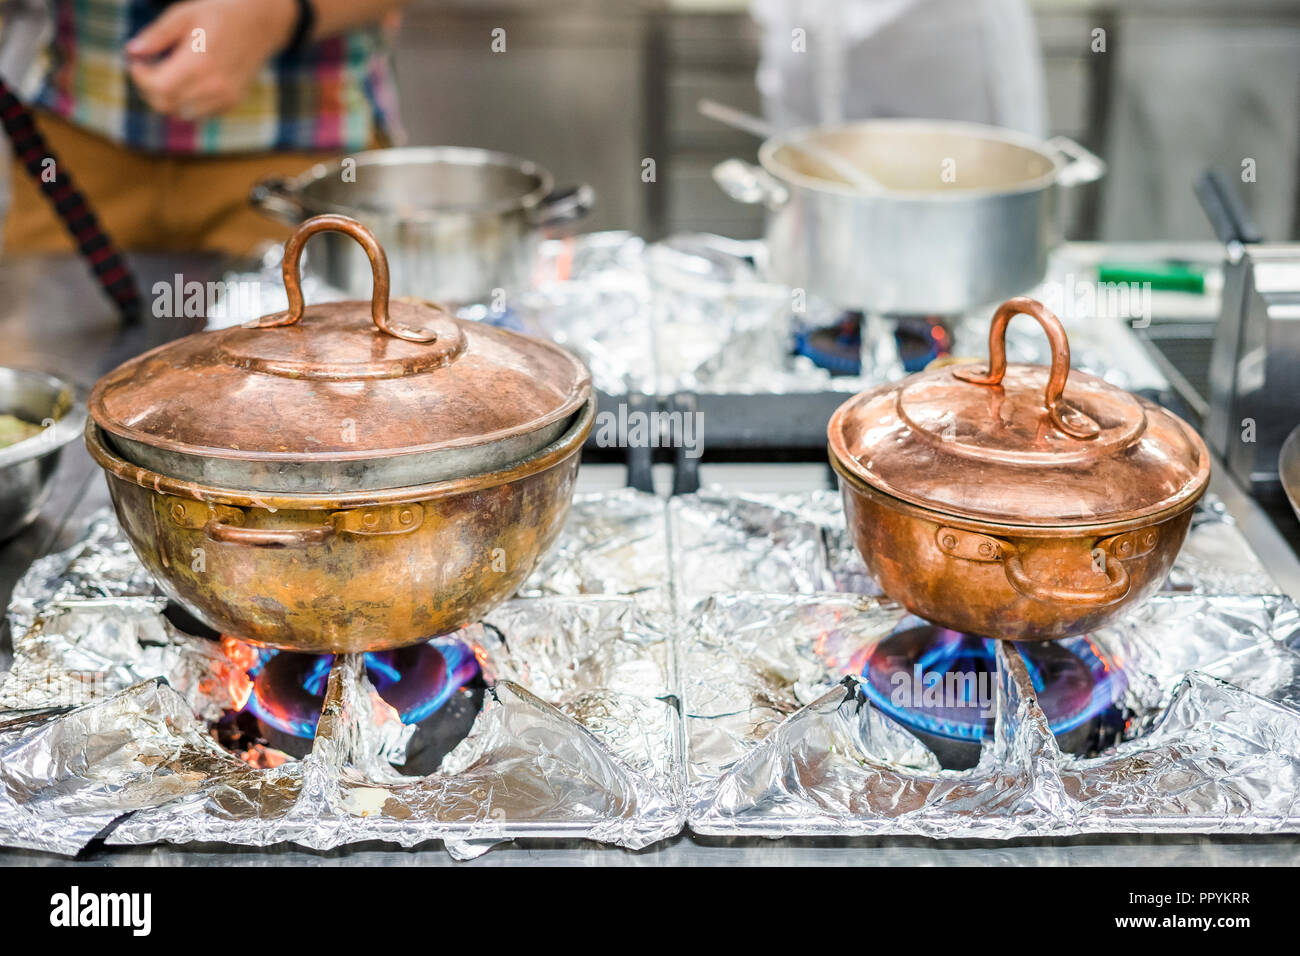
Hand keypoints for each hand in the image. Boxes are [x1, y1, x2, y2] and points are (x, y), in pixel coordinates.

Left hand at [126, 0, 297, 121]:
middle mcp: (214, 85)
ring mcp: (225, 97)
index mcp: (200, 62)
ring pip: (181, 113)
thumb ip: (156, 35)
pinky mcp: (231, 102)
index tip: (137, 63)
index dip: (140, 78)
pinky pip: (198, 113)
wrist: (259, 24)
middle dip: (149, 90)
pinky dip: (186, 101)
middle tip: (147, 70)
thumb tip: (132, 52)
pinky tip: (188, 80)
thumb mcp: (183, 15)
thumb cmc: (219, 14)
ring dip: (167, 98)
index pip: (159, 88)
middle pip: (166, 105)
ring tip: (166, 74)